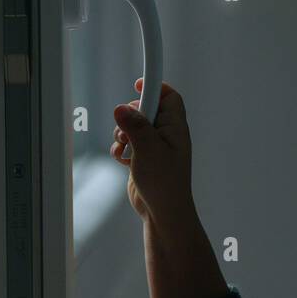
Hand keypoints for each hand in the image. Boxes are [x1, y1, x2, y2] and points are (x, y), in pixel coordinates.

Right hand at [110, 79, 193, 225]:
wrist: (162, 213)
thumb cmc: (164, 184)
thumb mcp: (148, 150)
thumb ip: (135, 126)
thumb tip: (121, 108)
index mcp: (175, 128)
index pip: (168, 97)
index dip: (154, 87)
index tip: (137, 84)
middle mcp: (166, 135)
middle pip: (146, 109)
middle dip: (131, 115)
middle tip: (126, 128)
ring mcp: (154, 147)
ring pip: (134, 127)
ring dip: (123, 134)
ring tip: (125, 147)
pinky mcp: (143, 159)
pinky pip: (129, 144)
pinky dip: (122, 148)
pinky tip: (123, 160)